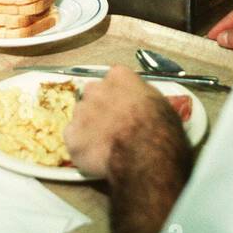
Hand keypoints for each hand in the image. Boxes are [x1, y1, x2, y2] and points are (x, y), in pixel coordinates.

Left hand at [65, 65, 179, 179]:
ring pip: (81, 116)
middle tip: (112, 125)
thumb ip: (142, 95)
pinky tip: (96, 156)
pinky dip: (82, 146)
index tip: (124, 107)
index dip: (118, 95)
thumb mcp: (161, 103)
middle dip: (100, 107)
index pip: (113, 79)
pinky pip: (73, 139)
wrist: (145, 155)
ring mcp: (81, 111)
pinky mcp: (71, 135)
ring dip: (89, 127)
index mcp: (119, 77)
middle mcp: (96, 89)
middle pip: (92, 94)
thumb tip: (138, 100)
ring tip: (105, 144)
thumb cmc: (160, 129)